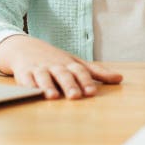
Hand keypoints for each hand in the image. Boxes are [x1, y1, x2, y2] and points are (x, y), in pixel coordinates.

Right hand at [0, 34, 122, 99]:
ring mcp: (39, 69)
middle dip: (69, 85)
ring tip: (52, 96)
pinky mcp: (24, 73)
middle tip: (75, 96)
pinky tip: (30, 92)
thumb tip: (120, 78)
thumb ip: (97, 72)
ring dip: (48, 86)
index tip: (91, 92)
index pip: (80, 71)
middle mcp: (55, 66)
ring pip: (44, 77)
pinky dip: (28, 86)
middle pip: (63, 75)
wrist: (24, 47)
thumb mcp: (76, 63)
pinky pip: (25, 80)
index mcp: (69, 64)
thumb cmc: (56, 59)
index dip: (86, 81)